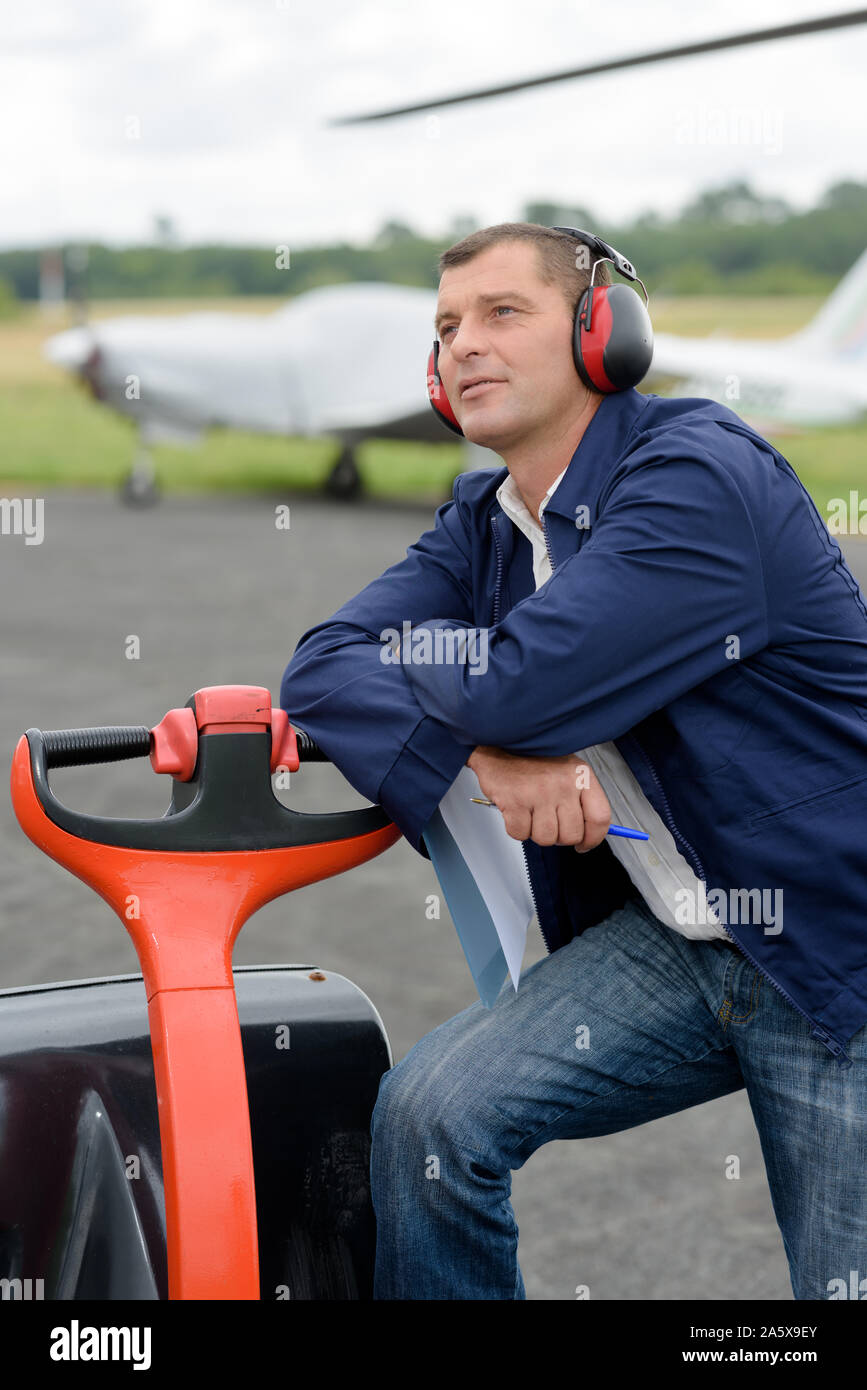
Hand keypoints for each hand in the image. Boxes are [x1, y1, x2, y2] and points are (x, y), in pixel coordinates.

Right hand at [467, 746, 611, 851]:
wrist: (503, 741)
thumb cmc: (535, 758)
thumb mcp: (568, 770)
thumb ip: (581, 799)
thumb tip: (590, 833)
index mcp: (580, 776)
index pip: (599, 818)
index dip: (593, 838)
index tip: (584, 844)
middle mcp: (563, 785)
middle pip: (572, 834)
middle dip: (559, 837)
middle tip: (550, 824)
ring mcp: (539, 794)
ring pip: (546, 838)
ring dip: (536, 832)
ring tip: (531, 814)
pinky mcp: (515, 802)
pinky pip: (520, 834)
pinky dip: (516, 828)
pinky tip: (516, 812)